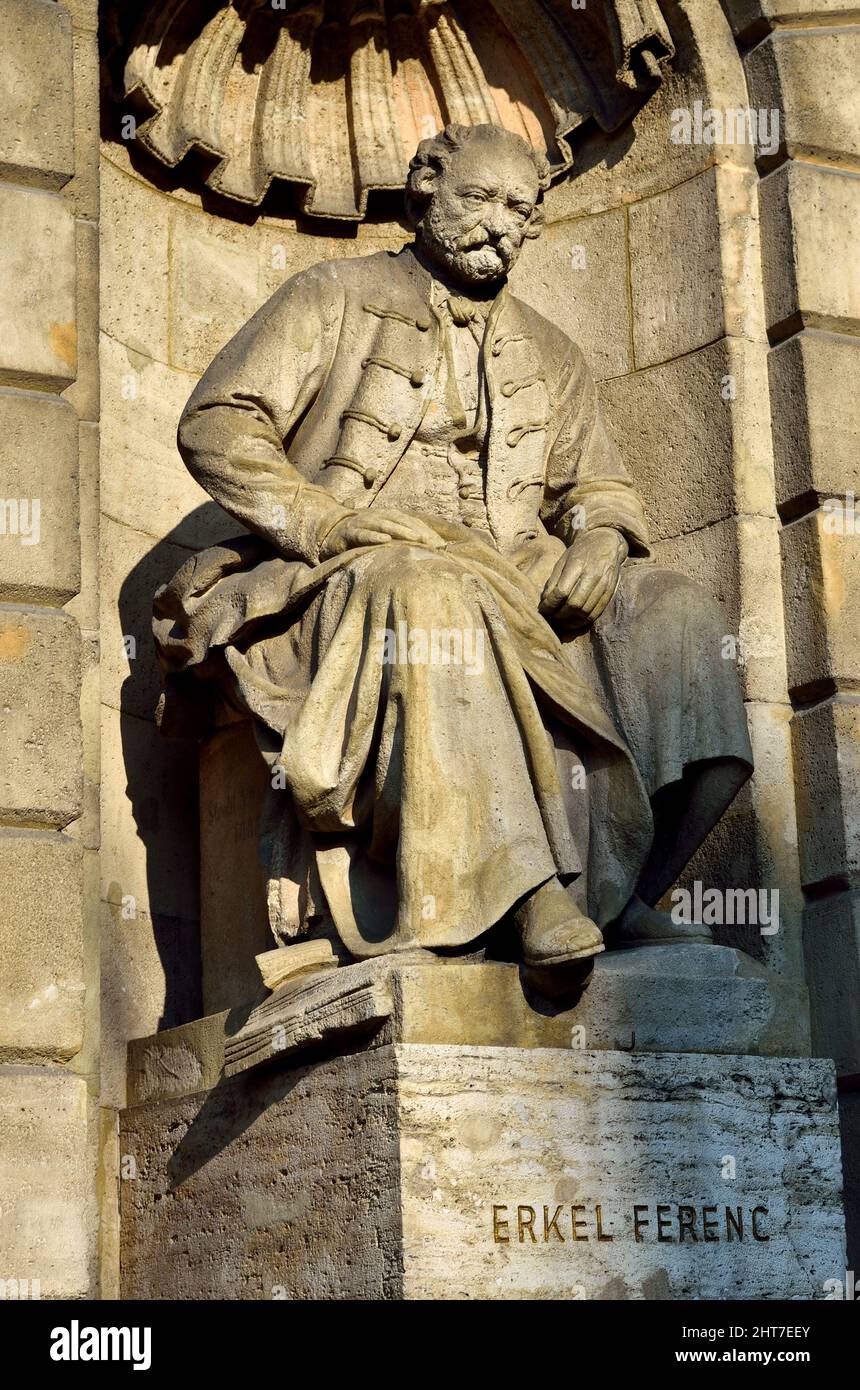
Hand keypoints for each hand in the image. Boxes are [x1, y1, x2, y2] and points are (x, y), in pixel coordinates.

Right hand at [320, 509, 444, 558]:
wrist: (330, 533)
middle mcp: (377, 516)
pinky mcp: (349, 533)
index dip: (426, 531)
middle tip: (433, 543)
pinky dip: (373, 536)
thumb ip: (402, 540)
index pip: (411, 522)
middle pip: (401, 521)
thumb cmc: (363, 537)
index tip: (440, 545)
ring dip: (400, 531)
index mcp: (388, 516)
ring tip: (416, 538)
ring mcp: (363, 523)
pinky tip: (385, 540)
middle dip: (418, 530)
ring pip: (384, 525)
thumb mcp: (383, 536)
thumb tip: (427, 550)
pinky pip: (362, 534)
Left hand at [539, 527, 626, 629]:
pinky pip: (596, 612)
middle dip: (560, 615)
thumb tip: (544, 602)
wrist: (607, 542)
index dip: (550, 605)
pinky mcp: (610, 592)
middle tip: (552, 617)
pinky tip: (574, 621)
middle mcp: (592, 575)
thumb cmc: (581, 551)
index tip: (543, 610)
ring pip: (585, 611)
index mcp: (577, 564)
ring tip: (561, 621)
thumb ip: (553, 580)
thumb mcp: (563, 560)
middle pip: (574, 604)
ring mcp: (603, 584)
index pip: (561, 591)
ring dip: (571, 620)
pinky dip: (583, 621)